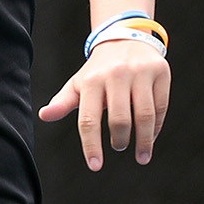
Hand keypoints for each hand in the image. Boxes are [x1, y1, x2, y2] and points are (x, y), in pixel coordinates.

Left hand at [38, 40, 169, 169]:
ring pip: (144, 115)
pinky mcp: (160, 73)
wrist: (125, 38)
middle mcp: (116, 75)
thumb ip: (63, 101)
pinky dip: (156, 127)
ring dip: (143, 141)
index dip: (91, 145)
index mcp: (92, 80)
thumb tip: (43, 115)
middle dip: (119, 140)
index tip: (95, 166)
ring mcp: (140, 73)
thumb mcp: (79, 83)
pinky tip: (150, 138)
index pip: (88, 119)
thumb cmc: (98, 70)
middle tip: (117, 146)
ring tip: (140, 155)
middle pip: (119, 120)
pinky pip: (161, 107)